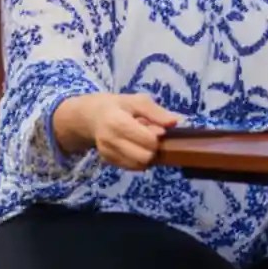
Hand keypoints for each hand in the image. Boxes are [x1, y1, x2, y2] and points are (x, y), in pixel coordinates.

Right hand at [55, 93, 180, 169]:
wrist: (93, 116)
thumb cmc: (120, 106)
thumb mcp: (138, 101)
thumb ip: (157, 112)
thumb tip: (174, 122)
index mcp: (117, 122)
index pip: (148, 140)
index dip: (157, 135)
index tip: (157, 128)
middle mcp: (109, 140)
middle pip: (145, 156)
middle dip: (153, 148)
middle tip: (150, 136)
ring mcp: (107, 153)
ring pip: (140, 165)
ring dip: (147, 155)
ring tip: (141, 141)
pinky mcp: (108, 161)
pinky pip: (133, 167)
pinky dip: (139, 159)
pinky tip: (135, 147)